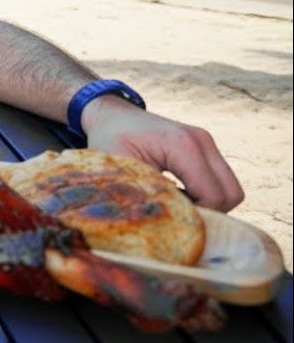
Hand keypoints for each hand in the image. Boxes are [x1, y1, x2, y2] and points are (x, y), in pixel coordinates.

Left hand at [81, 95, 243, 211]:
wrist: (112, 116)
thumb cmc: (110, 141)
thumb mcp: (121, 171)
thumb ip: (146, 195)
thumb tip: (166, 226)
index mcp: (183, 146)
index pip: (213, 196)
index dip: (198, 216)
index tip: (173, 221)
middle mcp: (202, 141)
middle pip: (231, 194)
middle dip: (210, 212)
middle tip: (179, 216)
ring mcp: (207, 143)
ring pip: (230, 189)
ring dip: (209, 203)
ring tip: (177, 204)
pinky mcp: (206, 148)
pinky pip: (220, 181)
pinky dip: (206, 194)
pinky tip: (180, 194)